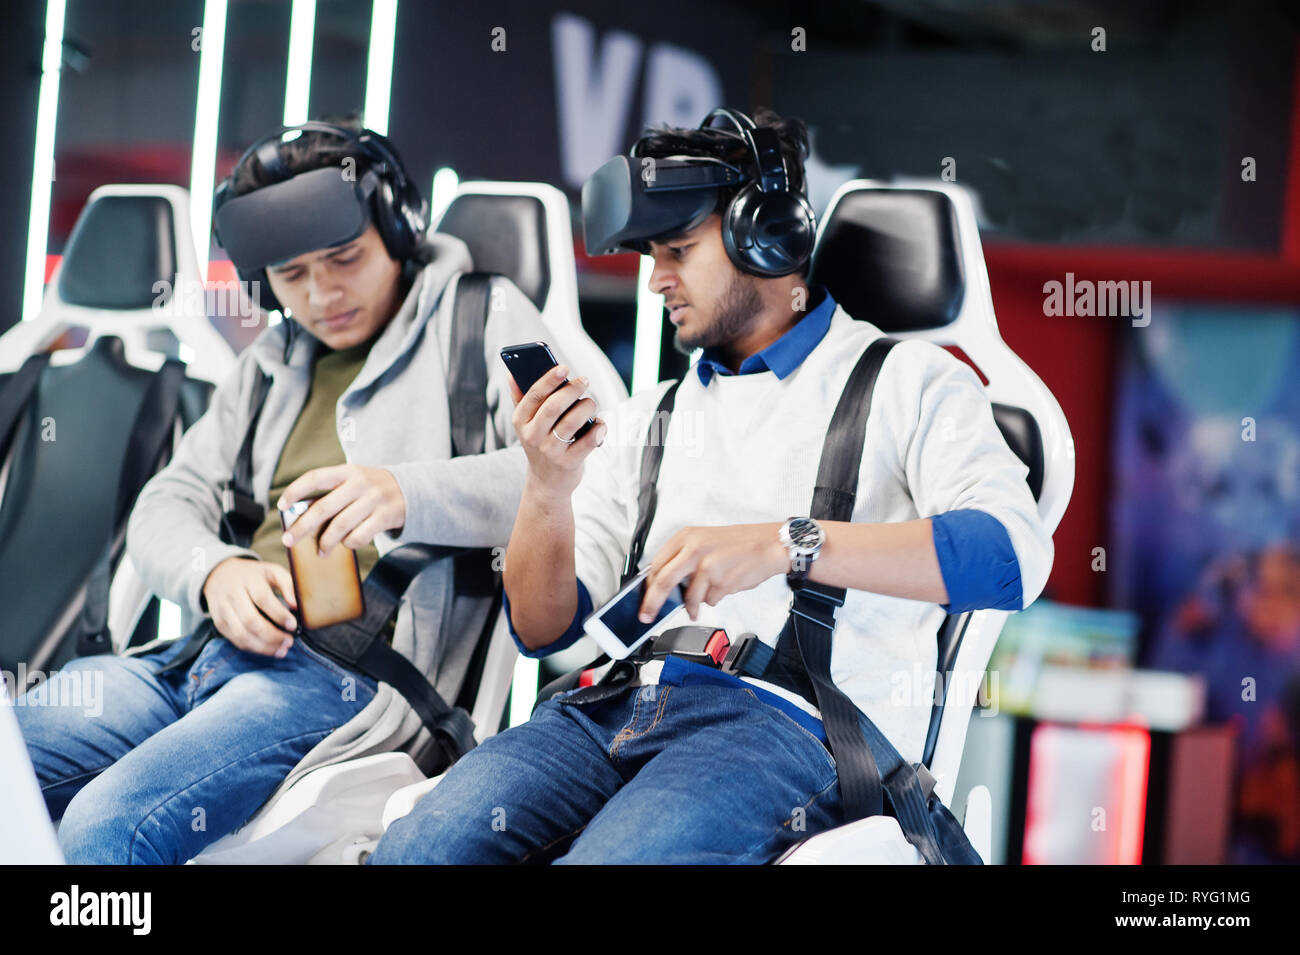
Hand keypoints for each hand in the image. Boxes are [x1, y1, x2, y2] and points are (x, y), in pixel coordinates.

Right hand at [202, 557, 298, 655]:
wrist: (219, 575)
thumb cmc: (252, 575)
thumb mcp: (271, 571)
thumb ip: (287, 584)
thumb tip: (296, 604)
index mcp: (248, 579)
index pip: (263, 598)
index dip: (278, 614)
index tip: (293, 625)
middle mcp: (233, 595)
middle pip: (251, 620)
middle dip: (272, 635)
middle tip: (289, 641)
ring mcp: (223, 610)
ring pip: (241, 634)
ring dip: (263, 646)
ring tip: (281, 650)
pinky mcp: (219, 622)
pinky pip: (235, 640)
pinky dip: (252, 648)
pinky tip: (267, 649)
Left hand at [278, 464, 405, 556]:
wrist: (409, 490)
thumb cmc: (370, 489)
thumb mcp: (353, 480)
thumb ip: (332, 493)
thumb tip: (302, 517)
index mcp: (346, 471)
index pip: (315, 477)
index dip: (296, 491)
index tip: (282, 506)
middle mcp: (359, 483)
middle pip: (323, 507)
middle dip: (302, 527)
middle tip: (288, 540)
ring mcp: (373, 500)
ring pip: (340, 526)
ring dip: (326, 542)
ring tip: (320, 551)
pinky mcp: (385, 516)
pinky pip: (359, 536)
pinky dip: (350, 543)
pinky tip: (347, 544)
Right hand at [508, 364, 605, 494]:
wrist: (547, 482)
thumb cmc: (540, 444)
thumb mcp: (527, 424)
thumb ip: (521, 398)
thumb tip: (511, 373)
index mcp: (521, 421)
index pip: (534, 395)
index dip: (549, 379)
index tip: (564, 368)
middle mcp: (532, 436)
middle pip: (553, 406)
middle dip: (572, 390)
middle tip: (584, 381)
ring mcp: (550, 451)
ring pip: (573, 421)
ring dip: (587, 407)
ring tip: (591, 403)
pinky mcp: (568, 463)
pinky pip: (589, 441)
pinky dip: (599, 428)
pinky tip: (600, 423)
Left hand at [639, 523, 787, 621]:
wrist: (771, 544)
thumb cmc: (739, 544)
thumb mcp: (704, 541)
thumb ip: (683, 559)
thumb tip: (664, 586)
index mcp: (686, 536)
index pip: (656, 564)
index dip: (648, 587)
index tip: (643, 601)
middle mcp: (694, 549)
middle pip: (663, 582)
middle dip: (653, 603)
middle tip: (648, 616)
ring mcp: (708, 566)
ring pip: (689, 597)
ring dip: (694, 605)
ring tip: (705, 599)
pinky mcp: (722, 581)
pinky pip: (709, 601)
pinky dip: (714, 599)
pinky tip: (724, 586)